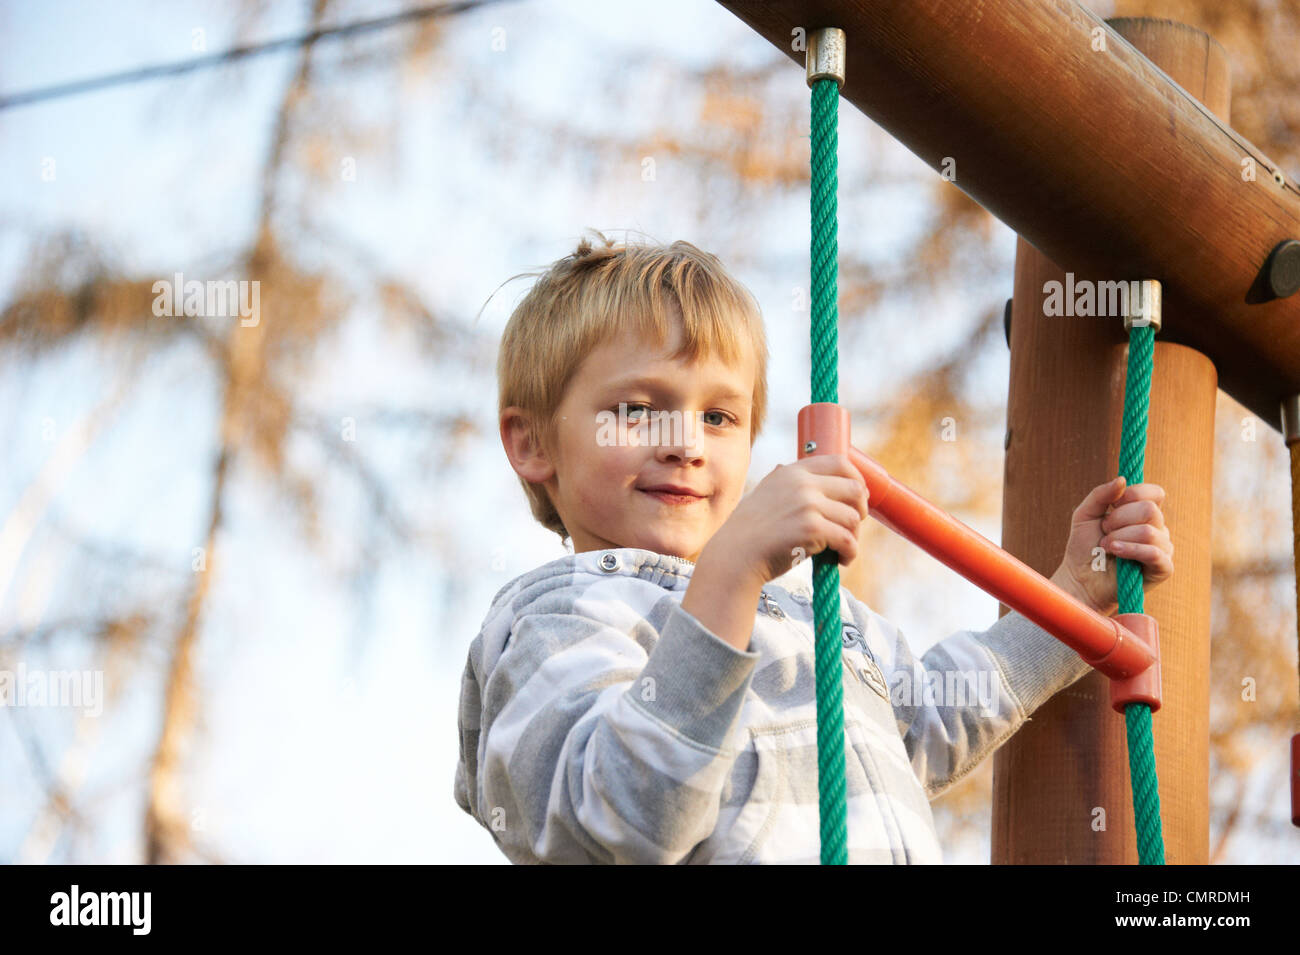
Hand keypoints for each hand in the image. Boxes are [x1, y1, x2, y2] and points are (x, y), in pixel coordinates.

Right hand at [702, 453, 869, 587]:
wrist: (735, 555)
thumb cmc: (751, 532)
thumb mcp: (767, 494)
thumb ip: (791, 485)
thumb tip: (822, 484)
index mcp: (792, 471)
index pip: (840, 462)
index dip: (857, 479)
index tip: (859, 497)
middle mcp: (801, 483)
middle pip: (854, 489)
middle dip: (860, 510)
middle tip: (852, 527)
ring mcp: (807, 504)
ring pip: (853, 518)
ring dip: (853, 538)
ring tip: (841, 549)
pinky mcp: (812, 528)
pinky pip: (848, 540)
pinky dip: (850, 553)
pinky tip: (841, 560)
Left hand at [1051, 475, 1173, 614]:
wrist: (1080, 579)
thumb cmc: (1084, 547)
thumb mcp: (1085, 514)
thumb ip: (1101, 495)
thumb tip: (1122, 480)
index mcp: (1142, 513)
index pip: (1155, 493)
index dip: (1133, 495)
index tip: (1112, 506)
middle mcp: (1157, 528)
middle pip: (1150, 510)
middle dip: (1119, 519)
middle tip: (1105, 531)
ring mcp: (1162, 548)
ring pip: (1150, 532)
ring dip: (1120, 537)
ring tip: (1106, 546)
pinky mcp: (1162, 568)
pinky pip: (1155, 553)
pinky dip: (1131, 550)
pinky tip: (1115, 552)